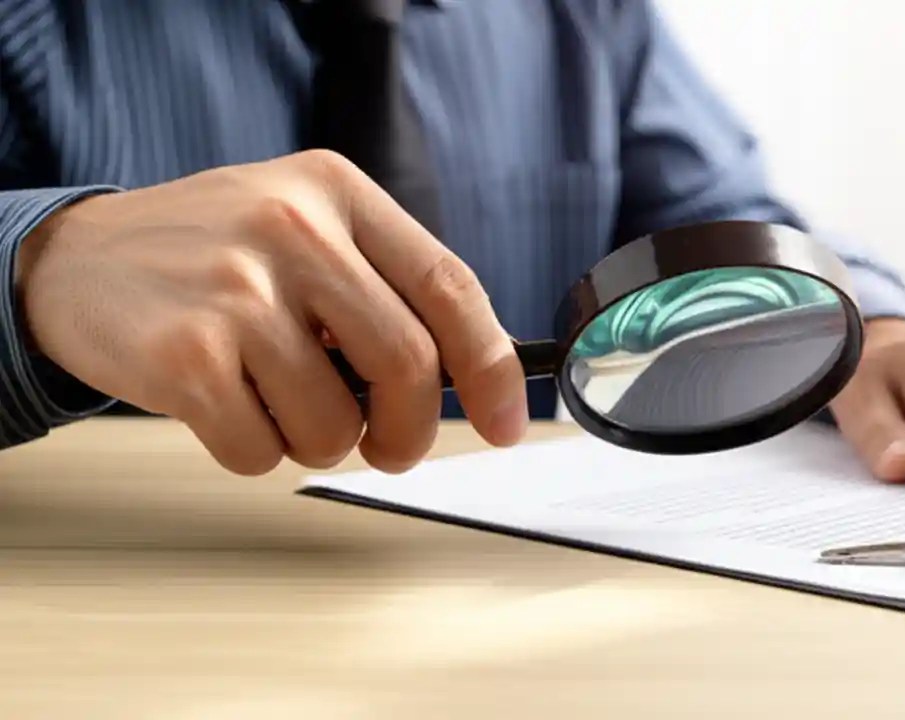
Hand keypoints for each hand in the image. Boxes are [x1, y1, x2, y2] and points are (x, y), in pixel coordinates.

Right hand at [16, 150, 526, 474]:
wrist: (73, 261)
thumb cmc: (210, 257)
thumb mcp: (303, 227)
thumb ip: (381, 285)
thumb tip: (470, 376)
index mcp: (338, 193)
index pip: (450, 286)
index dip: (490, 367)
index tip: (506, 423)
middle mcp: (292, 229)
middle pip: (408, 364)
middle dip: (409, 431)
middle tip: (389, 447)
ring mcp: (236, 289)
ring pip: (335, 424)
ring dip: (318, 442)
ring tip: (275, 401)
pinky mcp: (186, 353)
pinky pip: (262, 452)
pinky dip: (255, 453)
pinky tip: (223, 405)